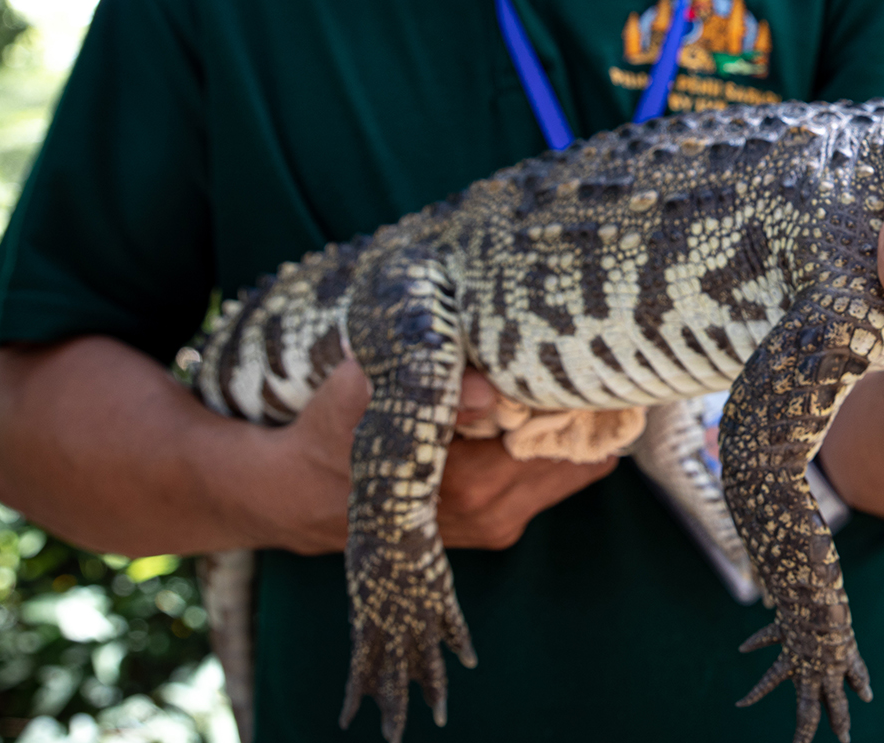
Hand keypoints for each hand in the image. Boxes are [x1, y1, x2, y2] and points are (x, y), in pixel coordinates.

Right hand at [261, 359, 613, 553]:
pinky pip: (550, 480)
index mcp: (468, 484)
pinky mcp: (497, 529)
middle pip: (582, 452)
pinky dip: (547, 448)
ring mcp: (498, 526)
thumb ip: (424, 384)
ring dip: (566, 429)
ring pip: (574, 468)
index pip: (566, 435)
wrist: (301, 493)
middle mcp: (492, 513)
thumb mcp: (361, 392)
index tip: (573, 356)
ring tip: (545, 383)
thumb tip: (489, 387)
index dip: (575, 393)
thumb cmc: (332, 428)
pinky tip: (524, 415)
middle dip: (578, 409)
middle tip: (566, 362)